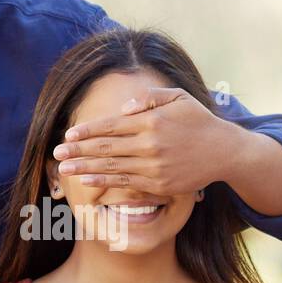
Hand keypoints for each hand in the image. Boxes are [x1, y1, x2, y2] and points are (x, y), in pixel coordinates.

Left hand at [52, 88, 237, 193]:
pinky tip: (88, 181)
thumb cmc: (198, 121)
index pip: (111, 126)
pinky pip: (126, 183)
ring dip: (85, 169)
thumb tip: (124, 107)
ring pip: (112, 168)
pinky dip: (105, 182)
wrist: (224, 151)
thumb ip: (150, 97)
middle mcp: (150, 144)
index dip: (87, 131)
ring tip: (64, 168)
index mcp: (151, 120)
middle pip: (105, 148)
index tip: (69, 133)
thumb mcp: (178, 97)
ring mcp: (154, 167)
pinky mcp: (159, 184)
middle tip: (57, 151)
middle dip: (78, 150)